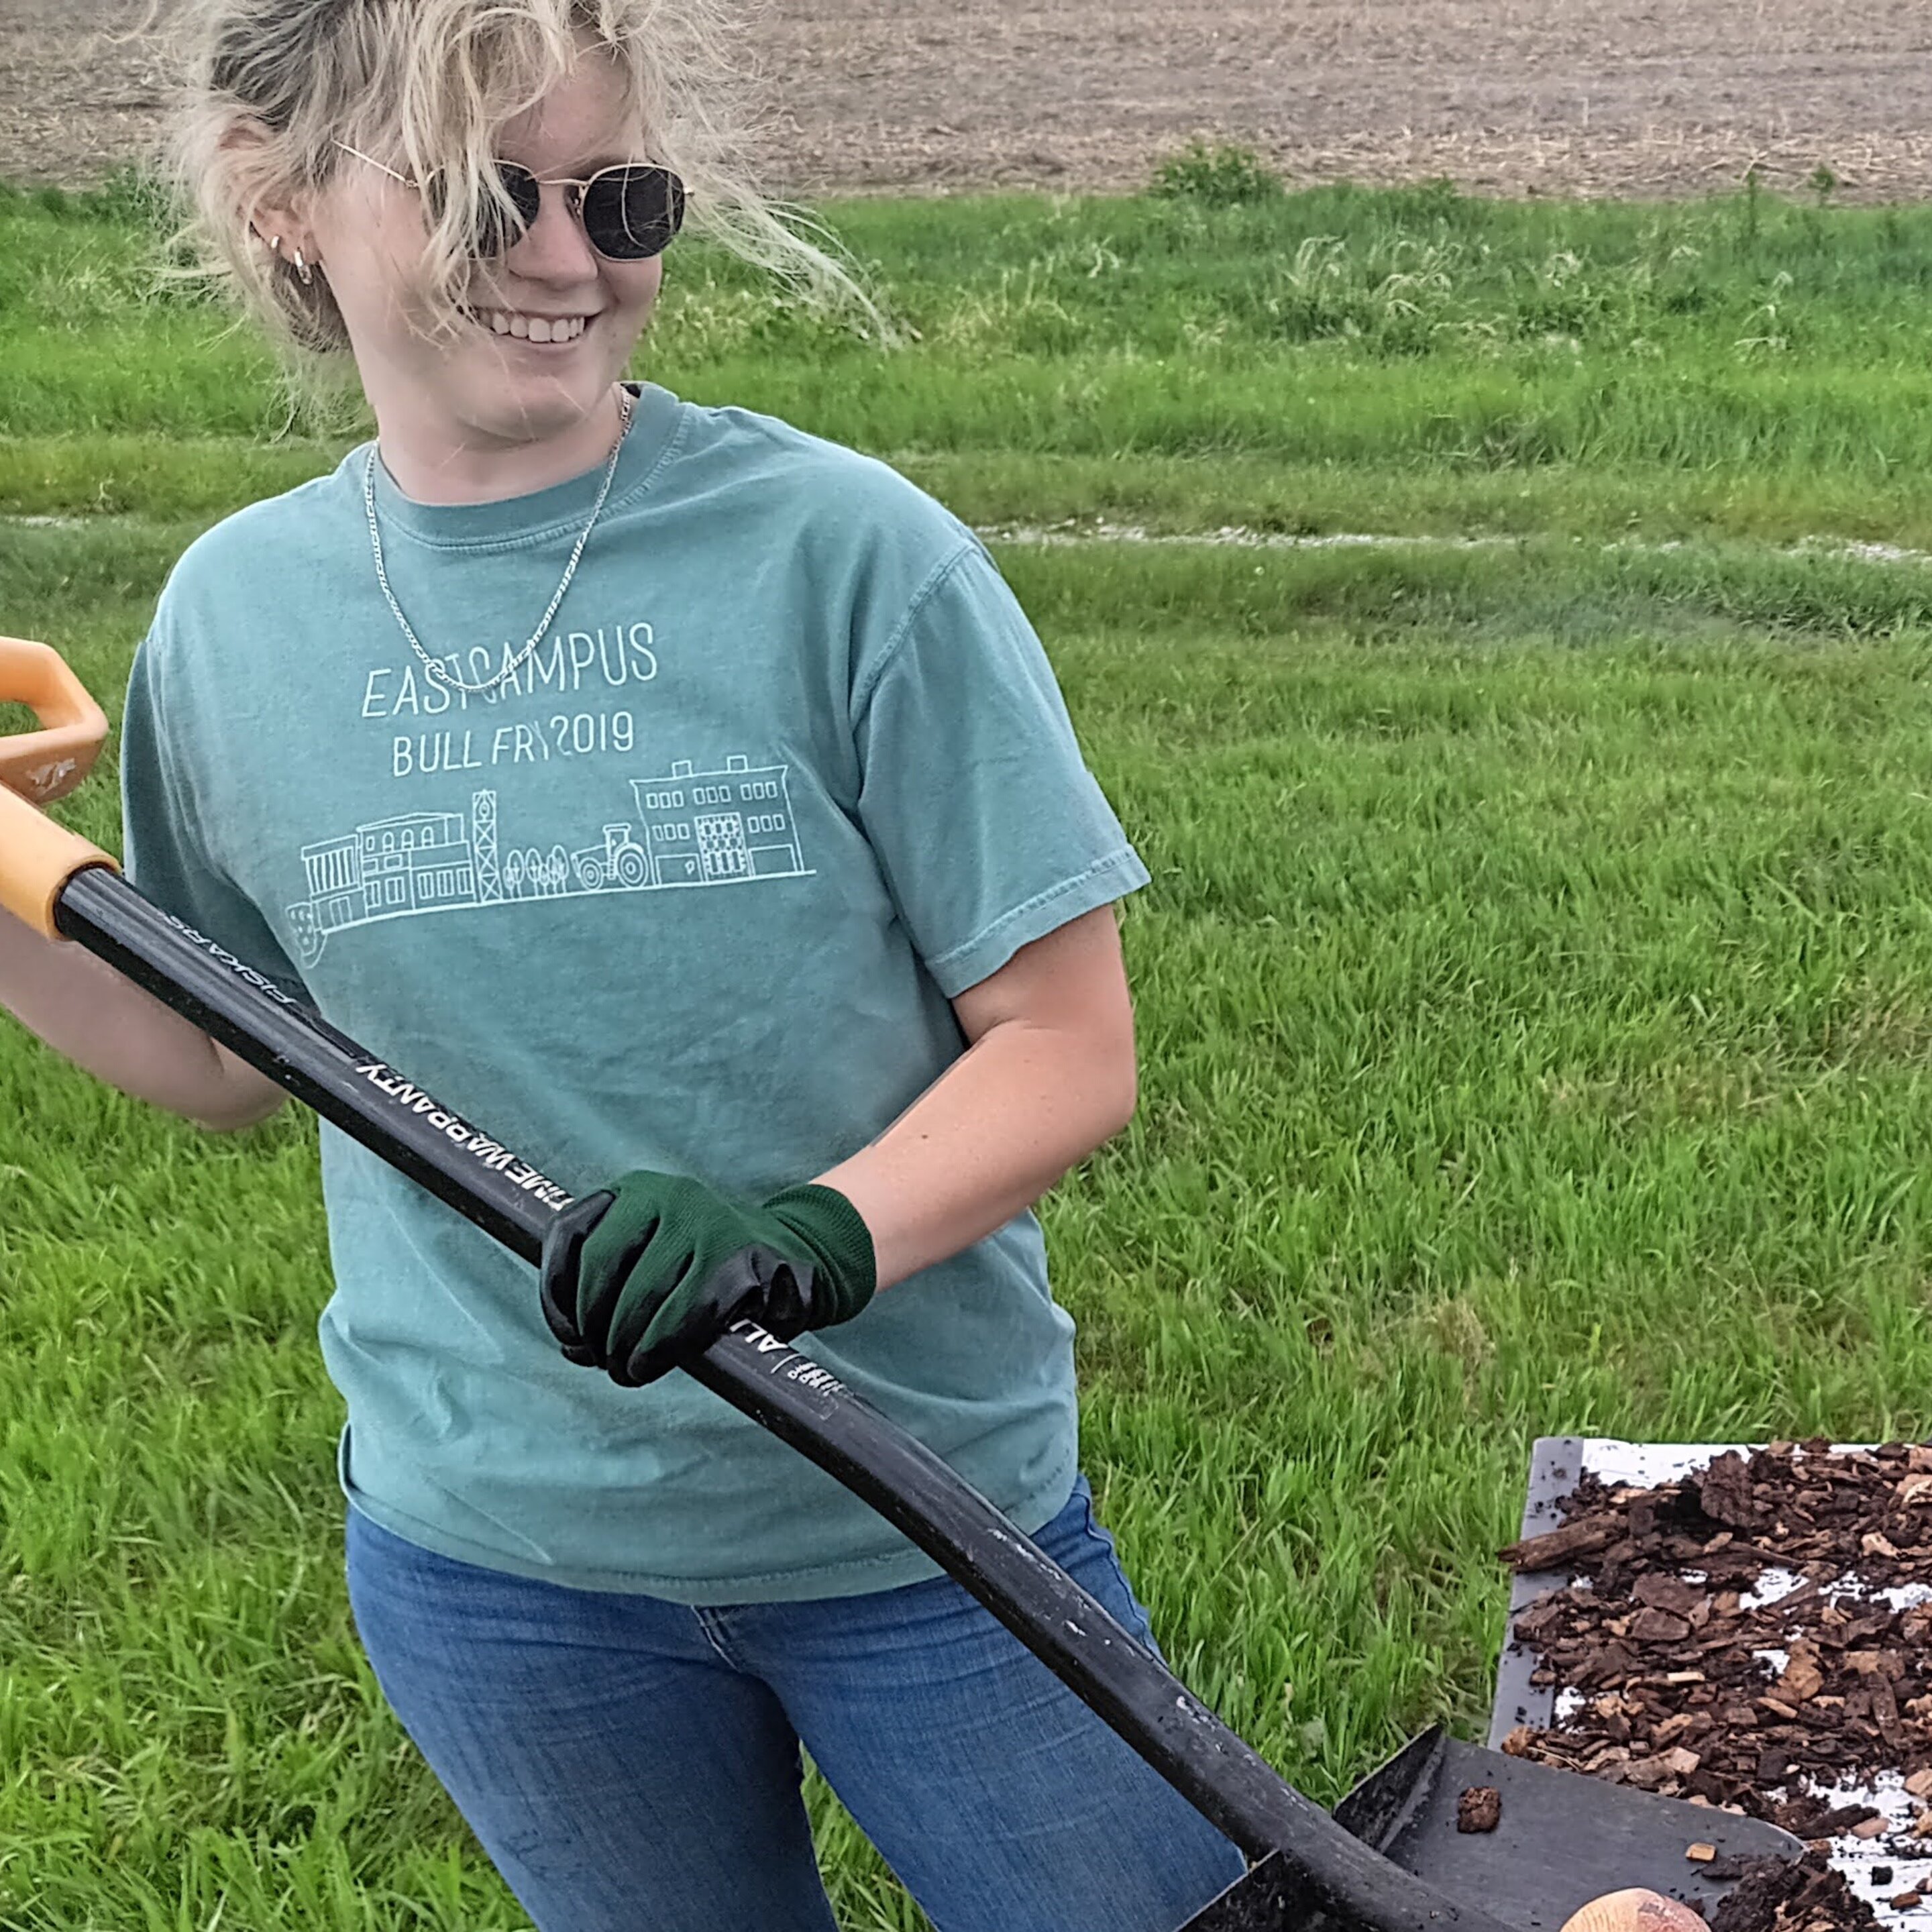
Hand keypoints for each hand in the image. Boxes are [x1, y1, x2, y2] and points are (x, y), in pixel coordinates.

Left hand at [539, 1173, 876, 1385]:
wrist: (796, 1253)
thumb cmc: (707, 1265)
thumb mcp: (654, 1250)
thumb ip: (611, 1282)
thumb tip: (572, 1344)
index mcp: (637, 1190)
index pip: (571, 1235)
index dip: (556, 1293)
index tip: (566, 1334)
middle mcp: (669, 1194)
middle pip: (602, 1268)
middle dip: (593, 1326)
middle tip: (601, 1359)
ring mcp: (707, 1223)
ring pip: (640, 1294)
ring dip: (623, 1344)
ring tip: (627, 1367)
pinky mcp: (738, 1260)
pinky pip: (683, 1314)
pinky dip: (659, 1347)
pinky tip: (651, 1362)